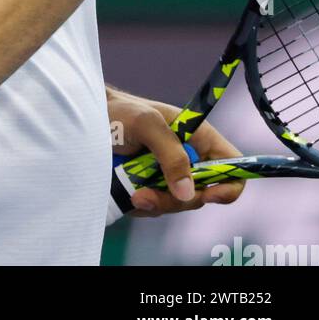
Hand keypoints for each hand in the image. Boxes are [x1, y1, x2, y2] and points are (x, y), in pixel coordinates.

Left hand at [108, 86, 245, 215]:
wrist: (86, 120)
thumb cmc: (119, 111)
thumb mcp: (146, 123)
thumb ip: (170, 153)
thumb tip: (187, 192)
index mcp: (198, 138)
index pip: (232, 165)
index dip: (231, 183)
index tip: (211, 195)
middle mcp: (188, 160)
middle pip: (203, 194)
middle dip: (179, 199)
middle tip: (148, 192)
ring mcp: (169, 176)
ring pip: (177, 205)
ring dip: (156, 202)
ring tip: (133, 191)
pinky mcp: (150, 189)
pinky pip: (155, 208)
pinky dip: (143, 205)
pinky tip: (127, 191)